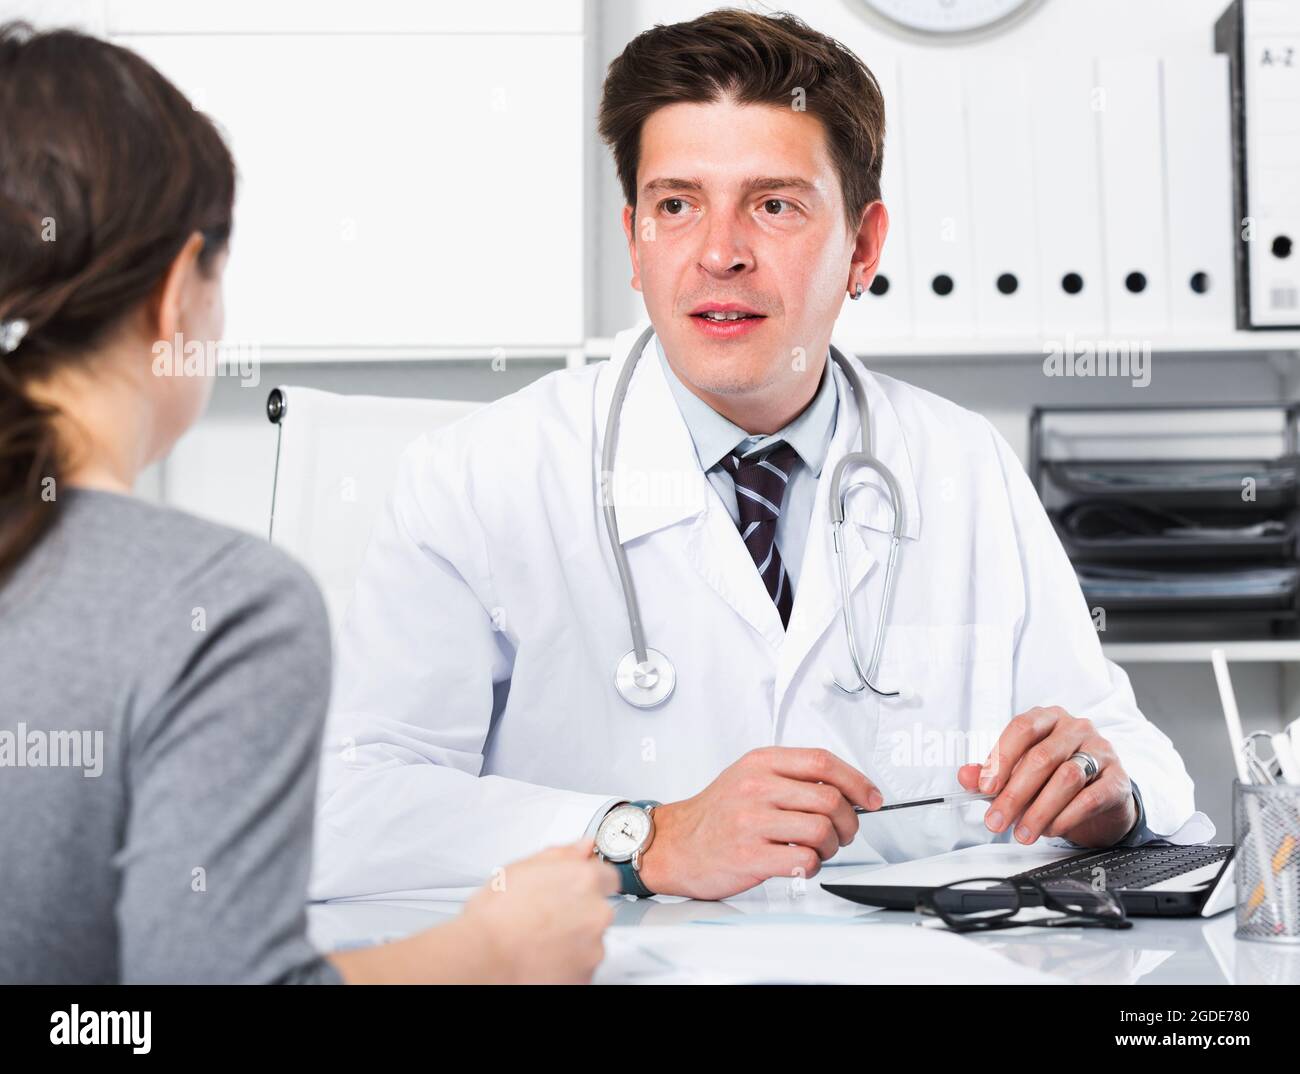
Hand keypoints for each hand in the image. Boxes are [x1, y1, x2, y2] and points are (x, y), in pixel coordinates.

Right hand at [459, 841, 617, 983]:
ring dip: (574, 938)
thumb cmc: (495, 916)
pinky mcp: (585, 976)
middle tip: (548, 914)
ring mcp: (594, 947)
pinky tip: (543, 955)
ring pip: (591, 938)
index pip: (608, 876)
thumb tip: (582, 847)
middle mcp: (596, 913)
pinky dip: (569, 962)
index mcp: (585, 880)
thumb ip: (561, 854)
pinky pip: (582, 965)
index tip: (574, 889)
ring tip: (541, 938)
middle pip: (598, 908)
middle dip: (579, 911)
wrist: (484, 958)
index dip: (588, 882)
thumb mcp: (521, 868)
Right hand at [638, 747, 881, 899]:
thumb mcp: (749, 777)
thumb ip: (792, 777)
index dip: (857, 780)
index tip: (871, 798)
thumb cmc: (717, 814)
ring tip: (818, 849)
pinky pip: (805, 860)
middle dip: (849, 822)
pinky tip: (800, 863)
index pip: (822, 762)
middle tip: (843, 833)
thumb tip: (846, 789)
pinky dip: (813, 866)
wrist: (675, 844)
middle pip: (829, 799)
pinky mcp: (750, 855)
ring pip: (822, 830)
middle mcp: (756, 787)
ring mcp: (751, 821)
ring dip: (831, 846)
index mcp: (760, 763)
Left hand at [957, 706, 1136, 847]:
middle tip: (997, 821)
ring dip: (1039, 810)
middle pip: (1042, 758)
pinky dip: (1066, 817)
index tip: (985, 787)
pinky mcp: (1118, 780)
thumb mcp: (1020, 771)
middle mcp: (1076, 728)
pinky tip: (1050, 829)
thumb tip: (966, 776)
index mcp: (1047, 718)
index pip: (1021, 728)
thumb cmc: (1054, 777)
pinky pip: (1091, 798)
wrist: (1101, 796)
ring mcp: (1101, 751)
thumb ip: (991, 772)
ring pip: (1067, 778)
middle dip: (1014, 794)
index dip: (1001, 758)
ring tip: (1023, 832)